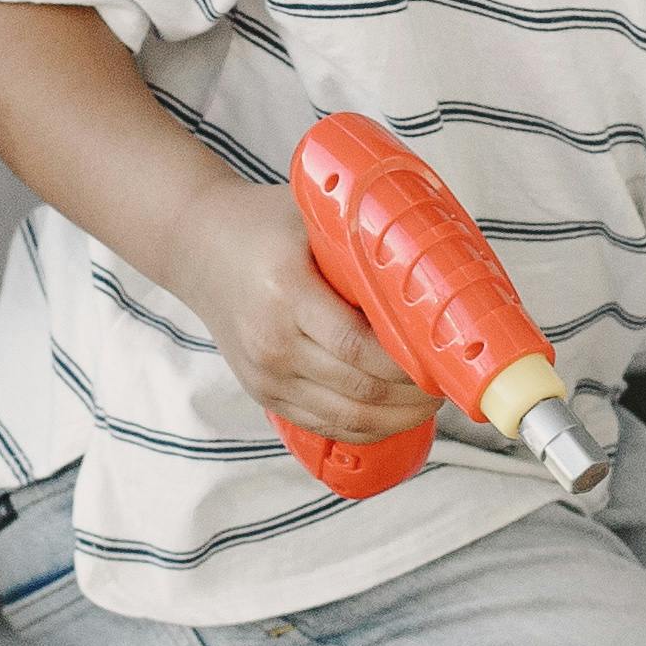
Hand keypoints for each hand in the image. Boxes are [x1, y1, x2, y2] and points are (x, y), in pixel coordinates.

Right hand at [168, 181, 439, 462]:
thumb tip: (432, 263)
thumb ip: (362, 241)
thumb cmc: (262, 224)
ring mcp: (265, 376)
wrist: (196, 246)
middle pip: (359, 390)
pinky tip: (396, 415)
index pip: (357, 348)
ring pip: (346, 419)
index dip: (408, 364)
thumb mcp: (311, 217)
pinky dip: (367, 428)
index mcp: (286, 294)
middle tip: (450, 380)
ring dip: (398, 418)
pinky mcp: (264, 394)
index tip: (444, 356)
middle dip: (414, 395)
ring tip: (432, 400)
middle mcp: (272, 343)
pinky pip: (325, 425)